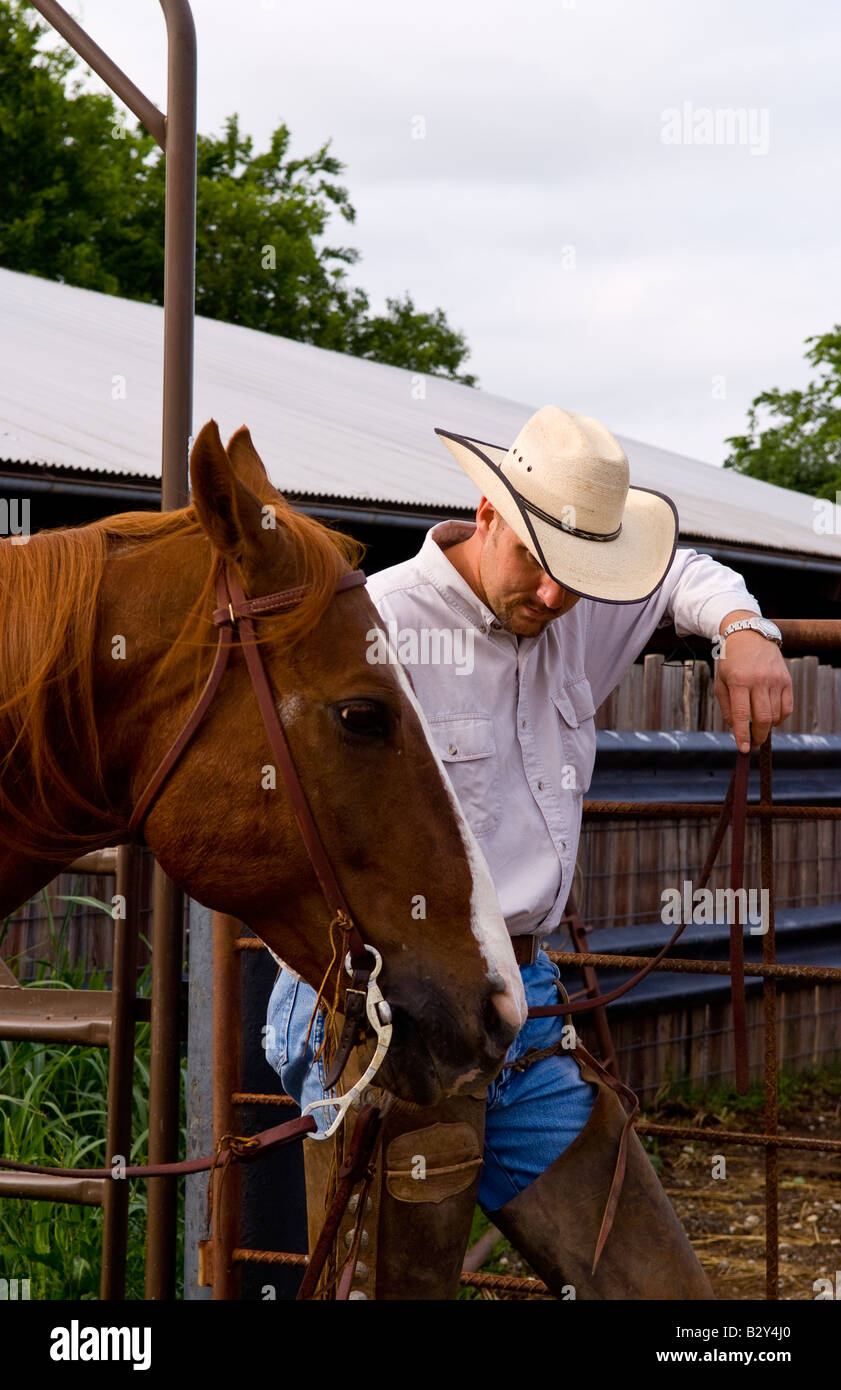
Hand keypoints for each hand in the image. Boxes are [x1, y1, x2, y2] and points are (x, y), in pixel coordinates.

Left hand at [714, 616, 792, 752]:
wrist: (749, 635)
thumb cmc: (731, 661)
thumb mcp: (720, 682)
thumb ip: (727, 707)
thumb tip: (736, 729)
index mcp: (738, 681)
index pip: (741, 715)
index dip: (742, 735)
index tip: (744, 749)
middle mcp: (758, 680)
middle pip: (763, 719)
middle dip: (758, 737)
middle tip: (753, 744)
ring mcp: (775, 679)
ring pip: (775, 715)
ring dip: (767, 727)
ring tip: (758, 726)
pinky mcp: (786, 679)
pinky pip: (787, 707)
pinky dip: (780, 718)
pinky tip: (771, 717)